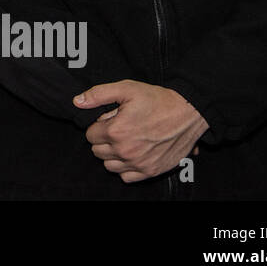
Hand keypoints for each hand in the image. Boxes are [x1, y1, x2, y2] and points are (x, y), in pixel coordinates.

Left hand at [75, 79, 208, 182]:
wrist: (189, 112)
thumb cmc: (158, 100)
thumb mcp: (126, 89)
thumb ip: (98, 95)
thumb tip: (78, 102)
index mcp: (116, 131)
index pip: (90, 135)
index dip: (98, 126)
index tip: (111, 120)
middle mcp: (126, 151)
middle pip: (97, 151)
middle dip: (103, 140)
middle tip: (118, 128)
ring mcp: (138, 164)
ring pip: (109, 166)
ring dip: (112, 155)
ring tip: (125, 141)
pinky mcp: (151, 171)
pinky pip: (126, 177)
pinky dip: (126, 168)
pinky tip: (133, 154)